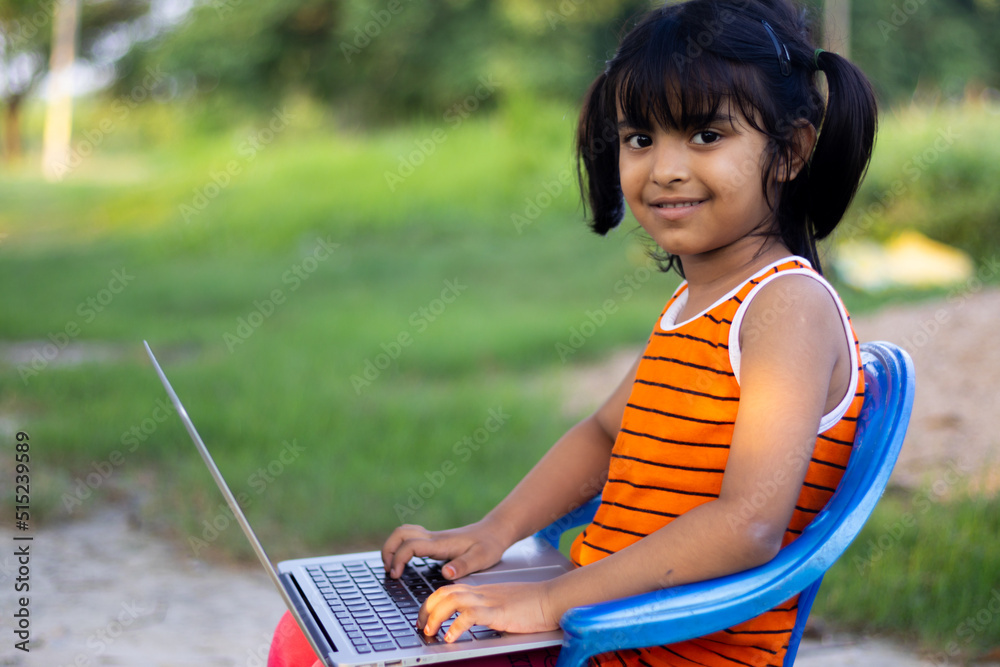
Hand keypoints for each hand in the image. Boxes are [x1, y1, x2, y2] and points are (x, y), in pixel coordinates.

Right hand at [380, 521, 510, 579]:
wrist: (495, 531)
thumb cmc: (488, 545)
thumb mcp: (481, 558)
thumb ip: (463, 565)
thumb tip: (446, 572)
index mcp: (441, 544)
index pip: (411, 545)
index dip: (399, 559)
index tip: (396, 575)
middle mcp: (433, 538)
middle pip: (401, 533)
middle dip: (388, 550)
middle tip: (389, 570)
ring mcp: (433, 537)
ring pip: (403, 532)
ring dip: (392, 546)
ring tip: (391, 567)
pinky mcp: (434, 540)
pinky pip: (410, 538)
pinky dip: (400, 546)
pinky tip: (403, 561)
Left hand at [418, 581, 559, 641]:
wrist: (553, 598)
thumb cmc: (534, 604)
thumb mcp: (504, 605)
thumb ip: (488, 611)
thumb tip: (474, 623)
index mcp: (482, 592)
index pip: (449, 590)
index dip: (432, 603)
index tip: (424, 617)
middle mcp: (482, 593)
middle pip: (444, 592)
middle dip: (426, 608)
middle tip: (421, 626)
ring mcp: (489, 600)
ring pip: (452, 599)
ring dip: (435, 616)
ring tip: (430, 631)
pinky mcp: (498, 611)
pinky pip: (471, 615)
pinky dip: (456, 626)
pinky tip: (451, 637)